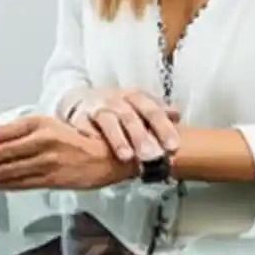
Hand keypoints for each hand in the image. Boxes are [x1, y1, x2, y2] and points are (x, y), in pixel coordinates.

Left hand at [0, 115, 136, 190]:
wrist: (107, 158)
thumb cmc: (80, 140)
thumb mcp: (52, 124)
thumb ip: (26, 130)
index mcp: (42, 123)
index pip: (4, 133)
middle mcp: (43, 141)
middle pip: (3, 152)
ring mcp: (47, 161)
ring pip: (10, 169)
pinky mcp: (51, 179)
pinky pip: (22, 183)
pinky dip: (5, 184)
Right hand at [66, 88, 180, 162]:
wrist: (80, 101)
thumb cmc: (116, 109)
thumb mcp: (137, 106)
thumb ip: (156, 113)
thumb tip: (177, 115)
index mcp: (133, 97)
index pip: (151, 110)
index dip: (162, 127)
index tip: (173, 146)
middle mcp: (115, 101)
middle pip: (130, 116)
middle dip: (141, 136)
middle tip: (151, 156)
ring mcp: (95, 109)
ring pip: (107, 121)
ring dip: (118, 138)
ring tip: (126, 156)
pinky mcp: (77, 118)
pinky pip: (83, 126)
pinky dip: (89, 136)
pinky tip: (96, 148)